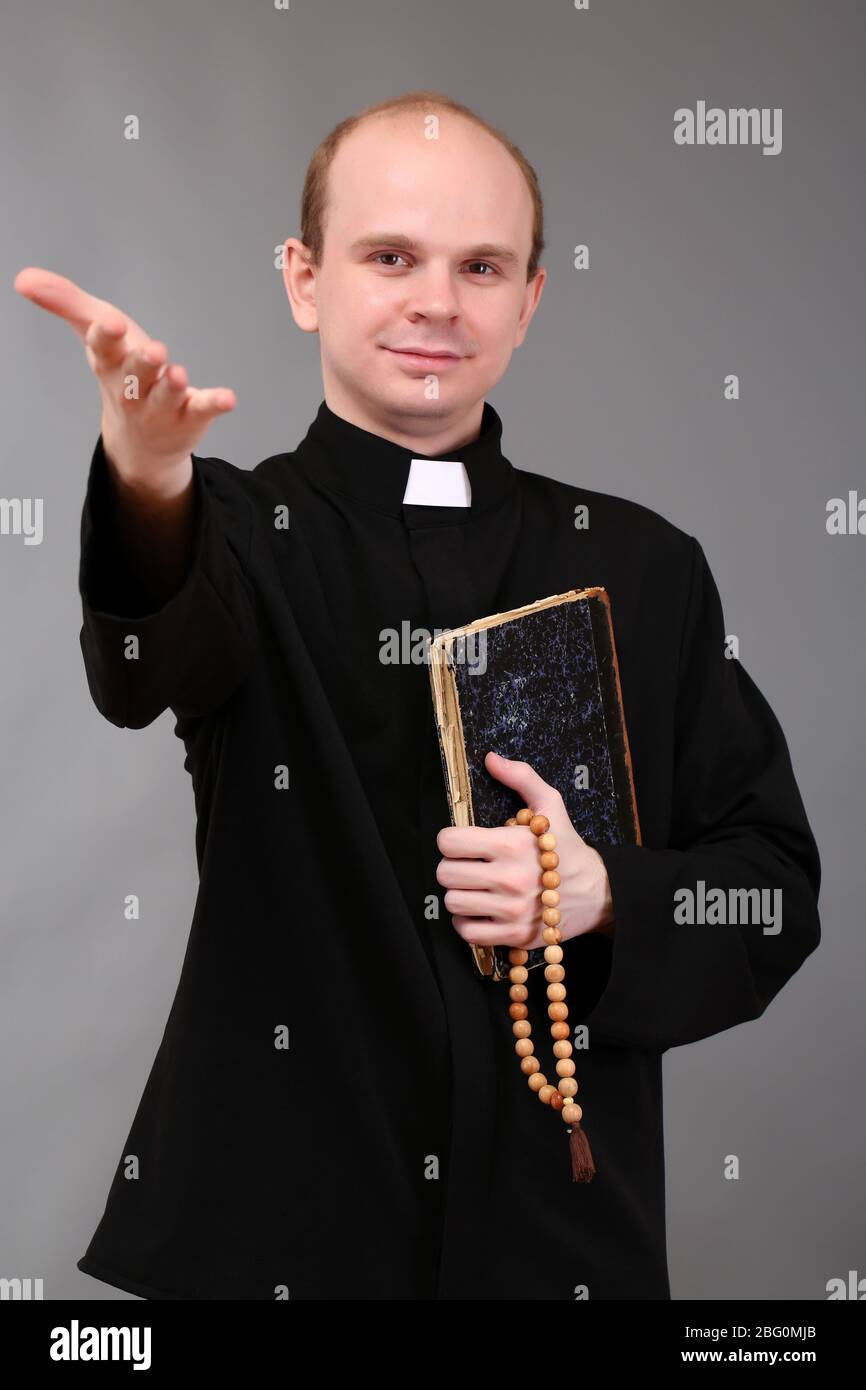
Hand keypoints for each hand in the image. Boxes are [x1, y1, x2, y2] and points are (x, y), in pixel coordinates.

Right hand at [13, 267, 235, 497]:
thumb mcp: (95, 335)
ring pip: (165, 396)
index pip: (102, 347)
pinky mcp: (190, 416)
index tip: (111, 323)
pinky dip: (213, 404)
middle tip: (155, 351)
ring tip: (178, 373)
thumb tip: (24, 278)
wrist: (141, 444)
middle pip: (135, 376)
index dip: (106, 335)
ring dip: (171, 386)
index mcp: (109, 363)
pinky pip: (201, 410)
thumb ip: (65, 303)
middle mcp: (132, 388)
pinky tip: (227, 398)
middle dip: (143, 363)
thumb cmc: (121, 375)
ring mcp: (161, 406)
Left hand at [436, 750, 613, 952]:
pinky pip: (467, 932)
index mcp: (511, 844)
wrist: (599, 892)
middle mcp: (508, 878)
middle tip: (469, 864)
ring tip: (475, 887)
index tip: (464, 842)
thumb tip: (489, 758)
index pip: (449, 842)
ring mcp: (510, 910)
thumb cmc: (569, 847)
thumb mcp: (551, 804)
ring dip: (459, 894)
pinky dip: (467, 922)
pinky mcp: (513, 936)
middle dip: (453, 866)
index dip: (452, 839)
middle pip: (445, 873)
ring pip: (452, 902)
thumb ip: (520, 777)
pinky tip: (480, 909)